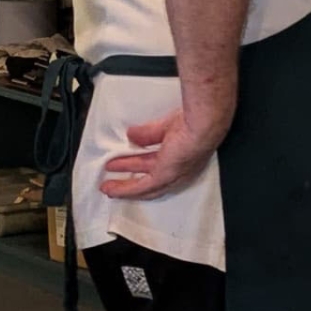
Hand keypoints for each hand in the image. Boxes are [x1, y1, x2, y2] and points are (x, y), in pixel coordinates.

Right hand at [100, 108, 220, 200]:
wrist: (201, 124)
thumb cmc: (193, 121)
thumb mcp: (165, 127)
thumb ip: (148, 133)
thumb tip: (133, 135)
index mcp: (183, 156)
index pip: (161, 166)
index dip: (145, 167)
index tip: (130, 164)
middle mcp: (179, 170)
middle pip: (151, 180)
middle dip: (132, 179)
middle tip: (115, 179)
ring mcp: (173, 175)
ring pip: (144, 187)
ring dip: (125, 187)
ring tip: (108, 186)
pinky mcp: (164, 177)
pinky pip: (141, 187)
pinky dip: (125, 190)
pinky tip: (113, 189)